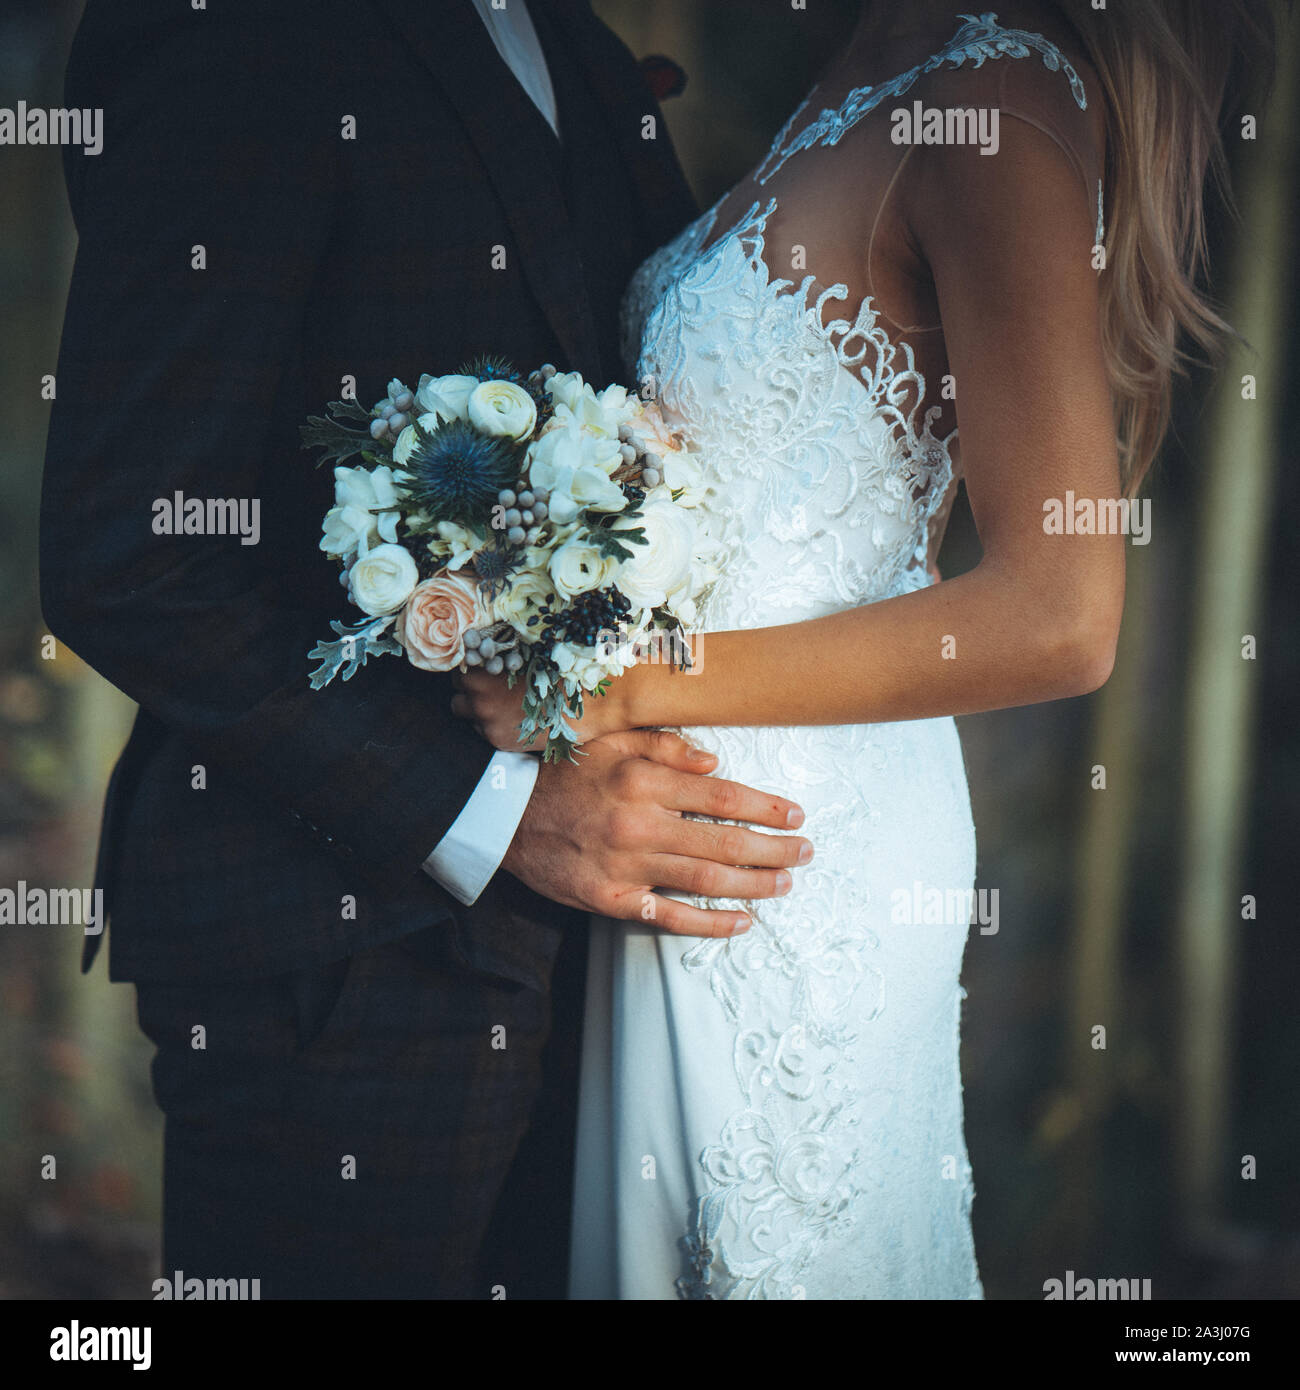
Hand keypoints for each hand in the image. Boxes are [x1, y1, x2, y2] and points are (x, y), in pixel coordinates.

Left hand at [450, 666, 632, 751]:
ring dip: (475, 707)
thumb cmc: (563, 670)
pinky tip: (512, 717)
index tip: (479, 666)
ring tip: (498, 703)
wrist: (589, 703)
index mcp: (485, 667)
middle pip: (457, 690)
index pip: (459, 665)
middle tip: (487, 685)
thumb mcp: (531, 652)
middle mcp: (479, 695)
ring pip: (464, 712)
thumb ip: (504, 654)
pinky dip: (491, 724)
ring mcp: (486, 720)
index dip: (470, 664)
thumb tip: (487, 651)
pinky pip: (481, 731)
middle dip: (469, 687)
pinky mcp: (498, 740)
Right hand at [502, 729, 812, 937]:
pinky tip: (742, 922)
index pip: (723, 796)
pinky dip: (711, 924)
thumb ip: (665, 745)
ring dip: (755, 886)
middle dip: (774, 850)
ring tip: (785, 883)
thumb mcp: (610, 740)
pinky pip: (670, 917)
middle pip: (725, 843)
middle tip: (805, 852)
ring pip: (706, 882)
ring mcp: (625, 866)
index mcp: (643, 779)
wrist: (503, 816)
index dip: (767, 808)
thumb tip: (716, 761)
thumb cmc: (562, 774)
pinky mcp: (610, 900)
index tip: (796, 814)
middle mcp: (639, 823)